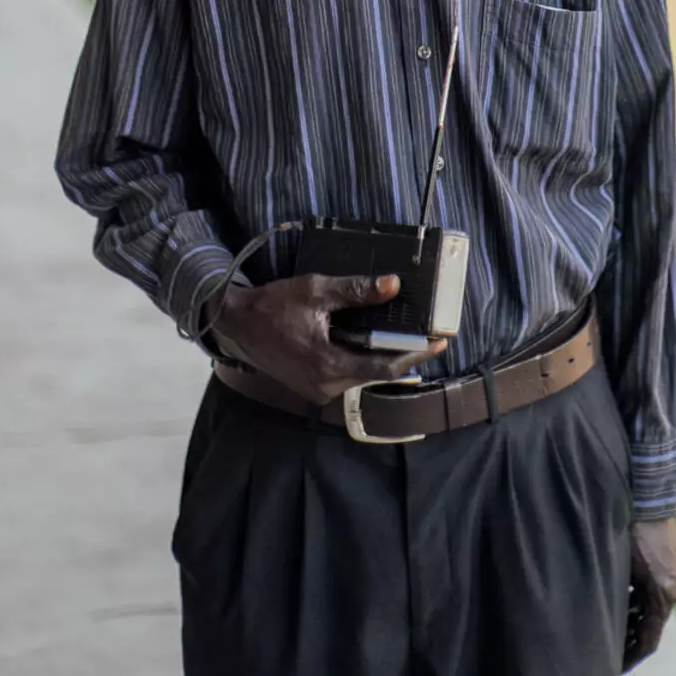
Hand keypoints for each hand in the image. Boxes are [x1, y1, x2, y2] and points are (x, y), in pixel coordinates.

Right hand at [208, 272, 447, 404]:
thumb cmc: (273, 305)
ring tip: (408, 338)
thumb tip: (393, 285)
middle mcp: (326, 386)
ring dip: (383, 357)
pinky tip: (374, 341)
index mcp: (328, 366)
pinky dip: (363, 358)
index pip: (384, 366)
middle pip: (376, 373)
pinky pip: (347, 373)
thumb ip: (355, 290)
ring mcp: (317, 390)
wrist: (236, 323)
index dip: (415, 355)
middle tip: (430, 338)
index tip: (439, 343)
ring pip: (362, 374)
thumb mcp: (315, 290)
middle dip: (404, 355)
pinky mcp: (311, 386)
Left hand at [622, 518, 675, 670]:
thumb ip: (620, 597)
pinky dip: (644, 601)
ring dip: (638, 618)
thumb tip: (608, 618)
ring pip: (656, 609)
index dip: (632, 655)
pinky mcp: (674, 567)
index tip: (617, 664)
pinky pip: (659, 593)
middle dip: (633, 637)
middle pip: (653, 625)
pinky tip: (626, 598)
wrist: (650, 500)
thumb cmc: (631, 532)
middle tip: (612, 645)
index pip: (650, 639)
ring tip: (616, 623)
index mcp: (663, 595)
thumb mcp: (621, 568)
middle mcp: (675, 590)